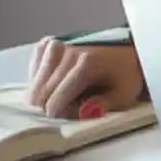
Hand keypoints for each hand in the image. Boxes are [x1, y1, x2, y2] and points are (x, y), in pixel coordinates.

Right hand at [25, 36, 146, 118]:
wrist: (126, 51)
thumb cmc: (125, 75)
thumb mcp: (124, 95)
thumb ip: (104, 105)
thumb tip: (83, 111)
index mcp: (87, 63)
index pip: (58, 97)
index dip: (59, 113)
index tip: (68, 117)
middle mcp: (68, 51)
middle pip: (43, 91)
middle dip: (51, 106)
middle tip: (67, 109)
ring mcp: (57, 45)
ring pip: (35, 81)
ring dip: (42, 94)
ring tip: (59, 97)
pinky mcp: (50, 43)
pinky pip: (33, 66)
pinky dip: (38, 79)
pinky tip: (51, 84)